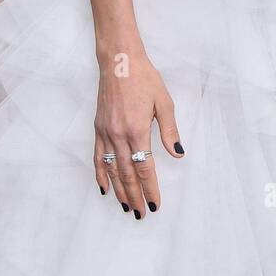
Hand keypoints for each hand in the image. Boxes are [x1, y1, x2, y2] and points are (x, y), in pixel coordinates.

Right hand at [93, 46, 183, 217]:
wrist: (119, 62)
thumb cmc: (144, 79)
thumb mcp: (164, 102)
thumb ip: (170, 130)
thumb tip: (178, 153)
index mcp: (137, 130)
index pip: (144, 168)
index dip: (150, 189)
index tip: (155, 203)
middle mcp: (118, 135)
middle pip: (127, 174)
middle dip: (135, 196)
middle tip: (141, 213)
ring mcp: (105, 133)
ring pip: (111, 170)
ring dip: (119, 191)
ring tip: (126, 207)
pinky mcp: (98, 129)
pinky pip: (97, 158)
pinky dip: (100, 174)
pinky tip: (104, 187)